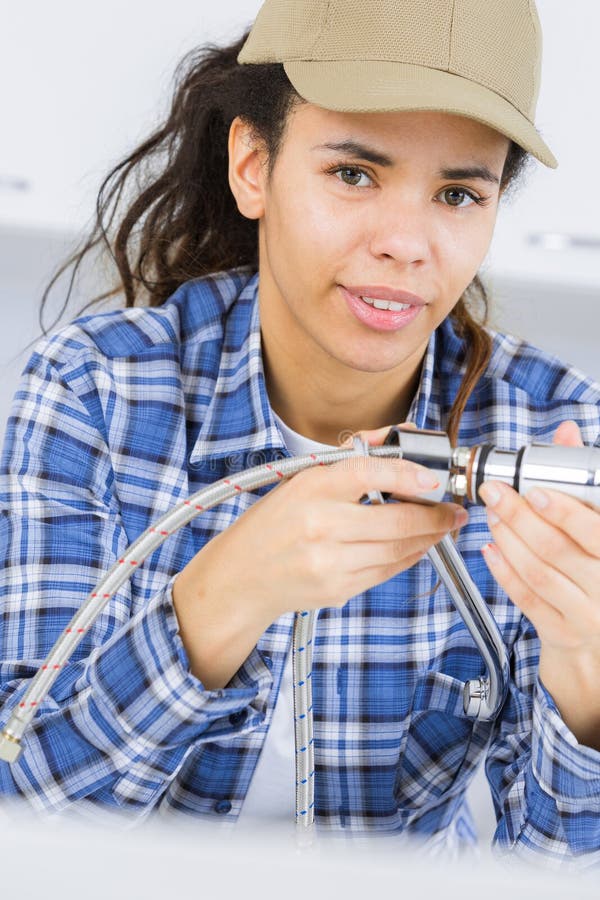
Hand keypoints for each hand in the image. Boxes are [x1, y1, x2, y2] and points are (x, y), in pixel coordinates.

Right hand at [172, 420, 465, 688]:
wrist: (242, 575)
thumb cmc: (274, 523)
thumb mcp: (302, 481)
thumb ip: (349, 459)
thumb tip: (394, 439)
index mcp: (310, 488)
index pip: (366, 472)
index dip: (407, 473)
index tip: (433, 479)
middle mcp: (319, 524)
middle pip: (395, 521)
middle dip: (435, 516)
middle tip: (452, 510)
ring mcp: (328, 561)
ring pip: (398, 550)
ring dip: (429, 538)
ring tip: (442, 527)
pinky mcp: (336, 588)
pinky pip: (386, 571)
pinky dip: (409, 557)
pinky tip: (417, 546)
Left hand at [478, 420, 599, 745]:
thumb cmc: (599, 567)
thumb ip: (584, 478)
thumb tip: (567, 432)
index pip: (595, 532)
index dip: (562, 511)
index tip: (534, 491)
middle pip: (557, 550)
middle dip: (519, 518)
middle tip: (495, 495)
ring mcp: (585, 615)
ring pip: (538, 573)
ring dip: (508, 539)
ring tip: (492, 516)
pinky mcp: (561, 633)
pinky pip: (527, 599)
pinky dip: (504, 571)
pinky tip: (491, 549)